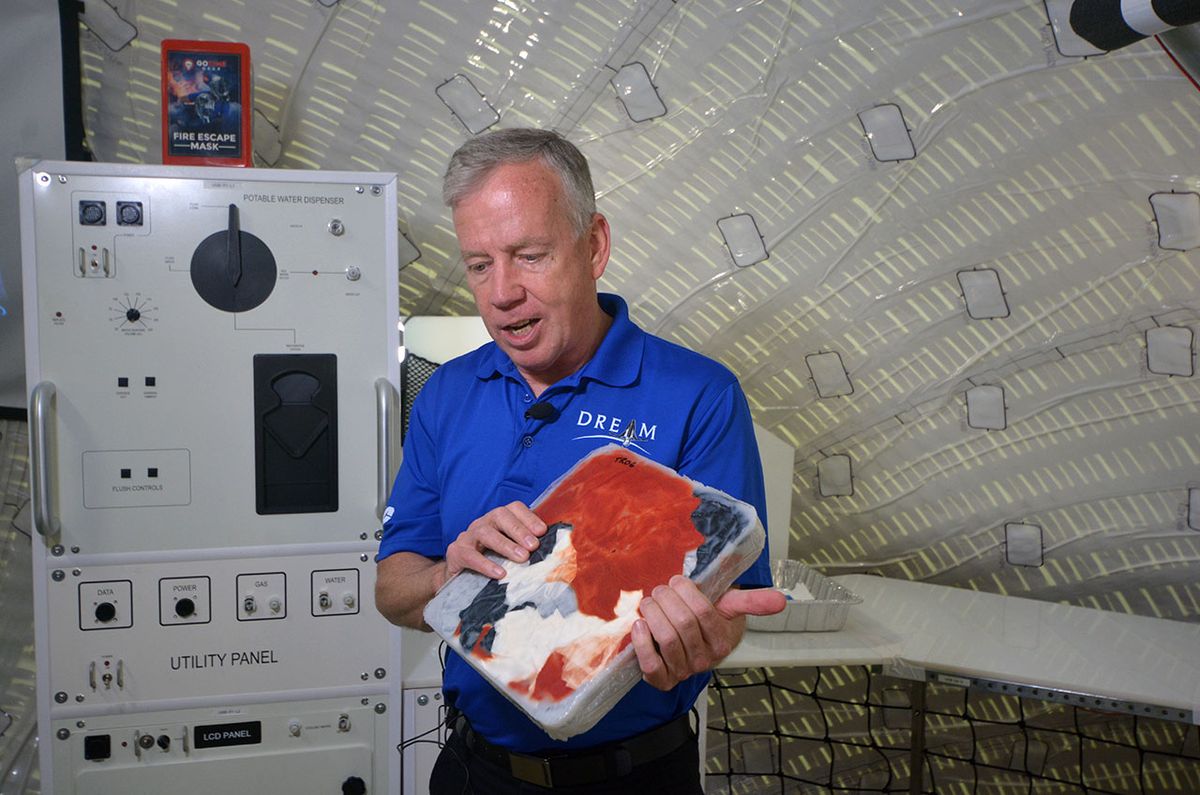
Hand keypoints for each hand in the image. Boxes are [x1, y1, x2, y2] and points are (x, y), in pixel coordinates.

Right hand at [444, 501, 546, 580]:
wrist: (459, 579)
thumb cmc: (491, 563)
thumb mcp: (510, 553)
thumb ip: (527, 548)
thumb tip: (555, 553)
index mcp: (498, 519)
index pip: (514, 508)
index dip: (528, 517)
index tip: (542, 532)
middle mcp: (483, 522)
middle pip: (500, 515)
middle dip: (518, 529)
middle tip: (533, 546)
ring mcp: (468, 536)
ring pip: (485, 532)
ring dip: (505, 544)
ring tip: (521, 558)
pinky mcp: (455, 552)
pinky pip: (469, 555)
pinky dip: (485, 564)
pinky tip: (499, 573)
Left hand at [632, 576, 785, 690]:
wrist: (690, 646)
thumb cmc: (709, 620)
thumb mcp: (730, 607)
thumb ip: (753, 602)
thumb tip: (782, 600)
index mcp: (722, 642)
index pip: (703, 612)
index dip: (686, 591)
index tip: (678, 581)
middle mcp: (705, 660)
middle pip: (682, 623)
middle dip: (666, 599)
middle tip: (661, 589)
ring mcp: (683, 672)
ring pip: (665, 639)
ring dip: (652, 613)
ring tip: (650, 602)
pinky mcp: (662, 681)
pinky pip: (650, 664)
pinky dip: (641, 642)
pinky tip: (640, 625)